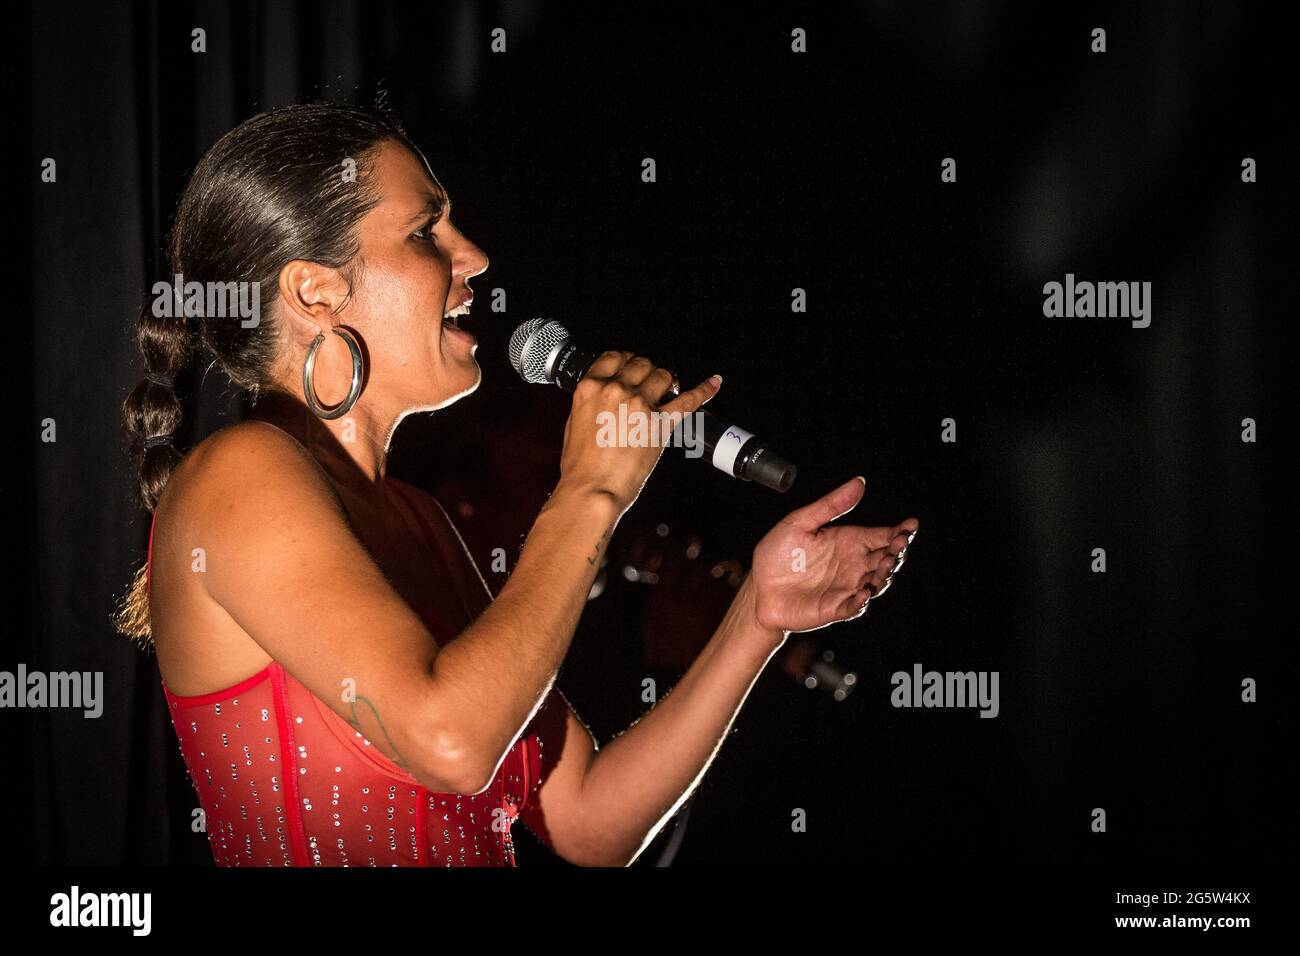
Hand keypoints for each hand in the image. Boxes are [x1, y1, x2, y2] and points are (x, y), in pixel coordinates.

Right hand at [555, 351, 721, 513]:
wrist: (592, 489)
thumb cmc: (580, 464)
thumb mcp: (574, 421)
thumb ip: (592, 401)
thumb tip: (605, 394)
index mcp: (591, 387)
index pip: (615, 357)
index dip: (627, 359)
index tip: (632, 365)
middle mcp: (616, 389)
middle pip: (642, 363)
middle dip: (648, 371)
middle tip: (651, 384)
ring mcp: (640, 404)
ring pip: (663, 374)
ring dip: (667, 381)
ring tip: (668, 391)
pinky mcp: (661, 424)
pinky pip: (689, 400)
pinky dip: (705, 390)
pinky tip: (714, 383)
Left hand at [747, 476, 917, 633]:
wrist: (759, 588)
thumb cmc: (778, 555)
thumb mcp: (800, 523)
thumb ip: (830, 505)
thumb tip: (859, 482)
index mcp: (849, 542)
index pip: (882, 536)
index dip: (900, 531)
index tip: (910, 525)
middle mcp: (852, 565)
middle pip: (886, 559)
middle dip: (897, 552)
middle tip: (899, 544)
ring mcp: (846, 587)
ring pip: (877, 582)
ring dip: (884, 574)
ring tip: (884, 564)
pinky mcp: (835, 608)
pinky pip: (855, 606)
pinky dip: (862, 601)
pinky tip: (864, 592)